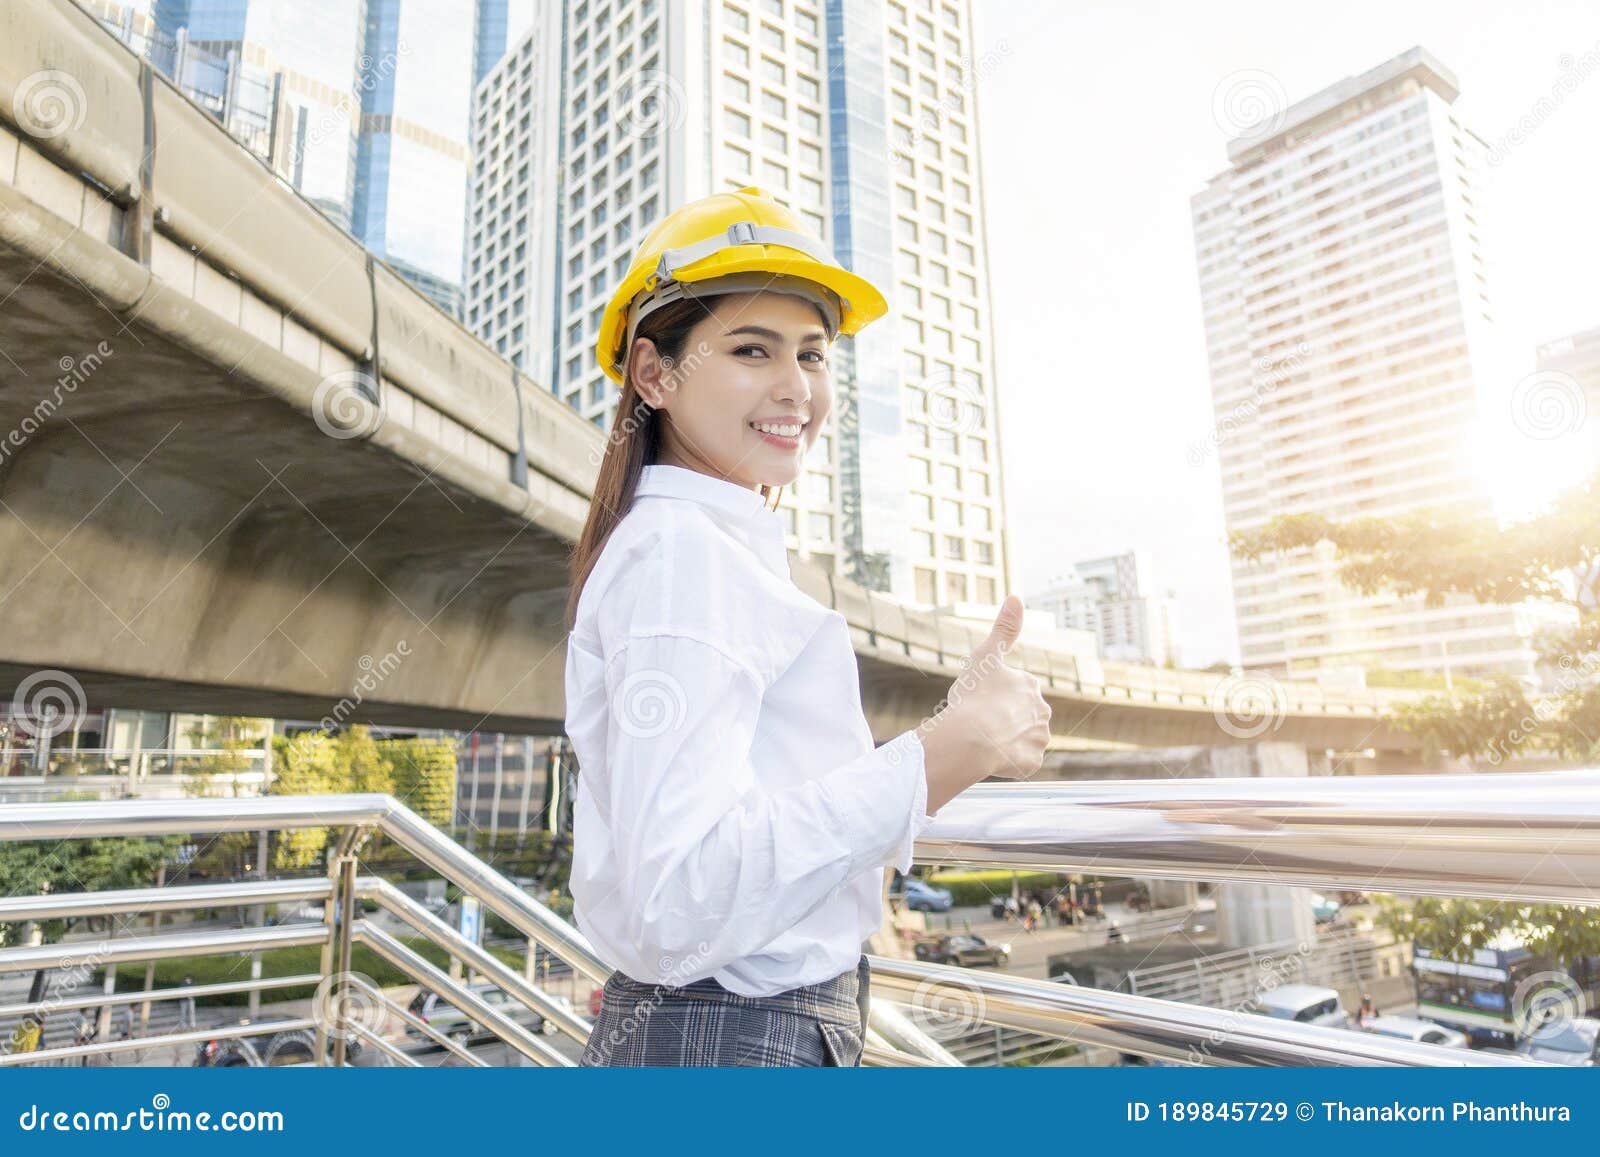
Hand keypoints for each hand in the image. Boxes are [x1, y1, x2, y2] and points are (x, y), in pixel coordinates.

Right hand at [917, 594, 1051, 811]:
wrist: (972, 738)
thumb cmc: (975, 696)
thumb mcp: (985, 656)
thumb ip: (1004, 628)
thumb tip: (1016, 597)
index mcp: (1030, 687)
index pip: (1014, 689)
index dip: (994, 694)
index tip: (979, 699)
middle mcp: (1042, 712)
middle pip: (1020, 714)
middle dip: (1003, 718)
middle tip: (978, 720)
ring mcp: (1038, 740)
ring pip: (1021, 739)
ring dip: (1006, 740)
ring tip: (983, 740)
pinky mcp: (1031, 764)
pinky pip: (1019, 762)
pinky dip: (1007, 761)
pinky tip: (990, 757)